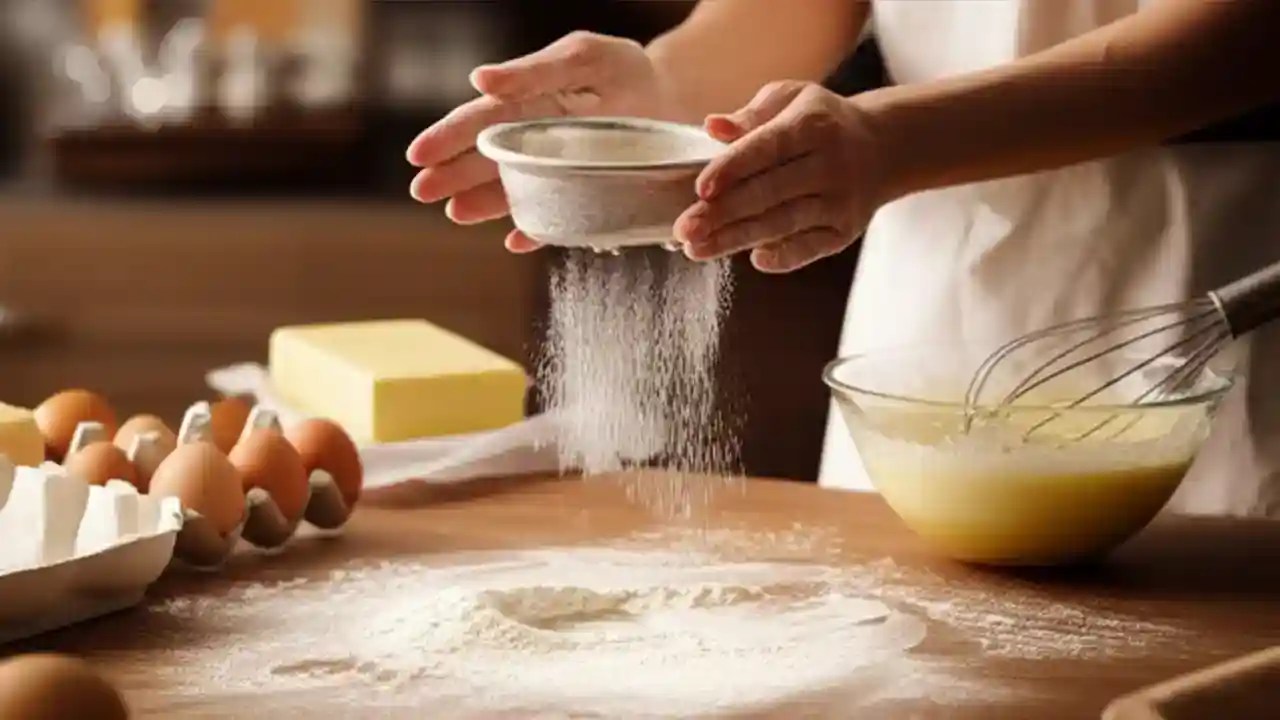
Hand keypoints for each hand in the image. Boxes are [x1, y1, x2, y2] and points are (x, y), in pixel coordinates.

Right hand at [406, 32, 684, 252]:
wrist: (677, 96)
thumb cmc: (626, 70)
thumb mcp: (582, 58)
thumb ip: (533, 71)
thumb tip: (478, 80)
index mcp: (530, 103)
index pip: (481, 121)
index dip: (448, 137)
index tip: (418, 155)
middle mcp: (538, 140)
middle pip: (487, 160)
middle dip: (452, 175)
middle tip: (422, 190)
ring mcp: (559, 171)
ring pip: (513, 189)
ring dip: (481, 204)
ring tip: (454, 214)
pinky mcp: (586, 195)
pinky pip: (557, 217)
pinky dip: (537, 229)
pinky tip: (516, 239)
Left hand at [675, 81, 890, 272]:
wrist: (885, 147)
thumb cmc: (821, 122)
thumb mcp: (792, 100)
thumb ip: (752, 114)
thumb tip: (712, 126)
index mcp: (812, 125)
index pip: (767, 148)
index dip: (732, 169)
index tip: (700, 189)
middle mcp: (830, 164)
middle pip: (769, 193)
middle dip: (722, 214)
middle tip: (683, 229)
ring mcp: (840, 200)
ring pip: (782, 223)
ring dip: (736, 239)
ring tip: (696, 249)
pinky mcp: (845, 229)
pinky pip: (810, 248)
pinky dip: (782, 256)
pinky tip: (753, 259)